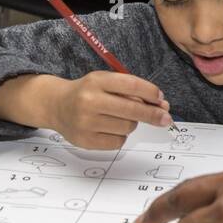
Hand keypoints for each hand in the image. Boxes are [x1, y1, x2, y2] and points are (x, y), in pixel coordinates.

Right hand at [50, 70, 171, 148]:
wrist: (56, 105)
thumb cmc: (87, 92)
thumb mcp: (105, 81)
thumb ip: (131, 90)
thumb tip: (162, 105)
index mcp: (96, 81)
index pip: (131, 85)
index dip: (151, 92)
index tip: (161, 99)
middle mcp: (89, 101)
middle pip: (132, 109)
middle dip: (153, 114)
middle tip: (166, 118)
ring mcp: (86, 122)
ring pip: (128, 127)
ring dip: (131, 123)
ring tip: (119, 117)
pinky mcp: (86, 140)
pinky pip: (118, 141)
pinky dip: (120, 136)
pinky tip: (109, 128)